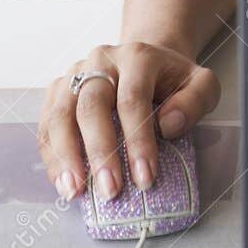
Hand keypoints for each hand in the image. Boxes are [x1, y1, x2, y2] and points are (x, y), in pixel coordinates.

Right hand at [37, 41, 220, 201]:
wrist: (145, 61)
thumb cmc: (172, 80)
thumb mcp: (201, 84)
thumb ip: (195, 101)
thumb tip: (168, 125)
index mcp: (138, 56)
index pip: (132, 99)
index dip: (137, 141)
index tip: (145, 178)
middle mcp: (101, 60)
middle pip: (91, 105)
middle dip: (99, 152)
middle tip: (110, 190)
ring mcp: (75, 73)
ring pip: (60, 114)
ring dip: (65, 156)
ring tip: (75, 191)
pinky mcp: (58, 90)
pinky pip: (47, 124)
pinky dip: (52, 156)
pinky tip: (63, 182)